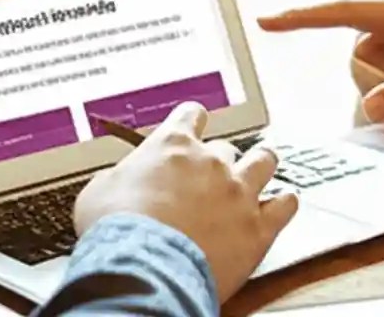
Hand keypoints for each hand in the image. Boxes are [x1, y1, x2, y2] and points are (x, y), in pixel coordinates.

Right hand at [74, 102, 298, 301]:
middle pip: (227, 147)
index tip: (194, 124)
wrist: (143, 267)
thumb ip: (118, 178)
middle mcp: (211, 162)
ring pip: (265, 161)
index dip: (193, 120)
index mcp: (172, 146)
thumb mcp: (98, 192)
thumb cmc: (115, 231)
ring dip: (262, 164)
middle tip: (212, 175)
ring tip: (261, 167)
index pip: (191, 115)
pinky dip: (285, 202)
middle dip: (220, 160)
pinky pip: (286, 204)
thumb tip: (119, 182)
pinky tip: (283, 203)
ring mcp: (239, 192)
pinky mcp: (258, 227)